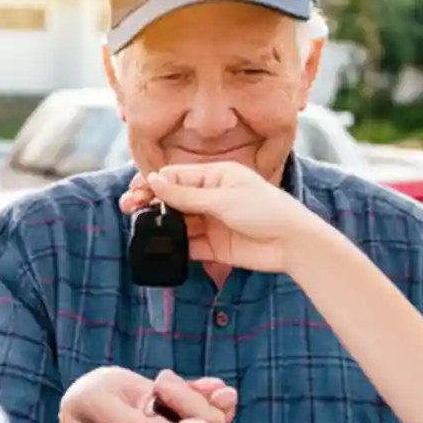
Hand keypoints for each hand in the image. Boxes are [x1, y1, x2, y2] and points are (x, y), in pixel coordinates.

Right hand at [118, 162, 325, 272]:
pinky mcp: (215, 246)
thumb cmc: (267, 211)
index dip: (154, 183)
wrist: (294, 244)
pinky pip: (188, 245)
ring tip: (139, 227)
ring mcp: (212, 222)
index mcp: (217, 175)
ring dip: (158, 224)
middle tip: (128, 207)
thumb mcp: (224, 198)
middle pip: (173, 198)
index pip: (177, 176)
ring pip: (177, 222)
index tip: (136, 192)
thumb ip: (187, 194)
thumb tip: (154, 180)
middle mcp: (212, 197)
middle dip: (150, 202)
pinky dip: (172, 246)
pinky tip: (158, 246)